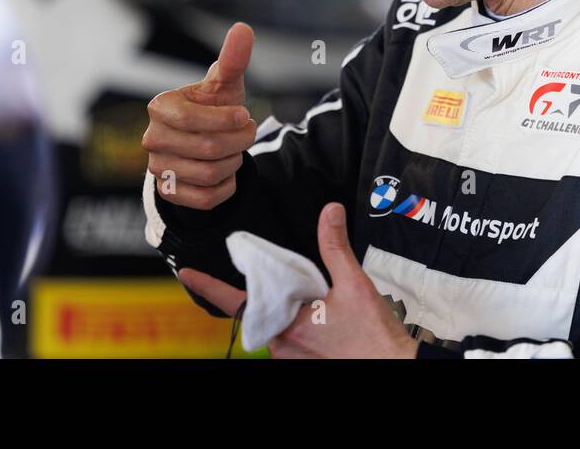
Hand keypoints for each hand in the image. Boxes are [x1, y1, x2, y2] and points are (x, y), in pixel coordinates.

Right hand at [143, 22, 257, 209]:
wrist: (207, 139)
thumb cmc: (215, 106)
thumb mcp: (224, 83)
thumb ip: (233, 58)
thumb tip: (243, 28)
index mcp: (160, 107)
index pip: (191, 119)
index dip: (225, 120)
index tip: (245, 115)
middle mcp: (151, 138)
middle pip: (206, 149)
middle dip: (238, 141)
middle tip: (246, 133)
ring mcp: (157, 168)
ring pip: (209, 174)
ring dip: (234, 162)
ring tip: (236, 149)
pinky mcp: (168, 193)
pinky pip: (206, 198)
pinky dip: (226, 186)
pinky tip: (227, 171)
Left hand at [177, 204, 418, 358]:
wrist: (392, 366)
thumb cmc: (373, 335)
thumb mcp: (354, 283)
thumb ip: (336, 247)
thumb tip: (329, 212)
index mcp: (287, 326)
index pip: (238, 302)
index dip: (210, 287)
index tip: (187, 274)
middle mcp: (282, 347)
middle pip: (260, 311)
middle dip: (268, 292)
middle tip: (286, 278)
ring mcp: (292, 358)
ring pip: (275, 325)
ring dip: (286, 308)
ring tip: (318, 300)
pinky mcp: (304, 364)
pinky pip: (289, 339)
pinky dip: (297, 322)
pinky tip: (322, 317)